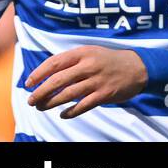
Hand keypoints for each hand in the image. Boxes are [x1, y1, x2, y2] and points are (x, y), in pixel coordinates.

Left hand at [24, 45, 148, 119]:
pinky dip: (70, 112)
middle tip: (31, 100)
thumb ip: (71, 61)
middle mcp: (89, 65)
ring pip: (67, 94)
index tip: (28, 83)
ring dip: (51, 103)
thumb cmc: (109, 61)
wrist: (139, 67)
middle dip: (40, 92)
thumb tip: (45, 73)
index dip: (38, 74)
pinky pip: (82, 106)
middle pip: (58, 80)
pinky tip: (63, 114)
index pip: (54, 62)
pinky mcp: (105, 94)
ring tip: (41, 107)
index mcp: (84, 52)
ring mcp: (97, 80)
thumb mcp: (91, 53)